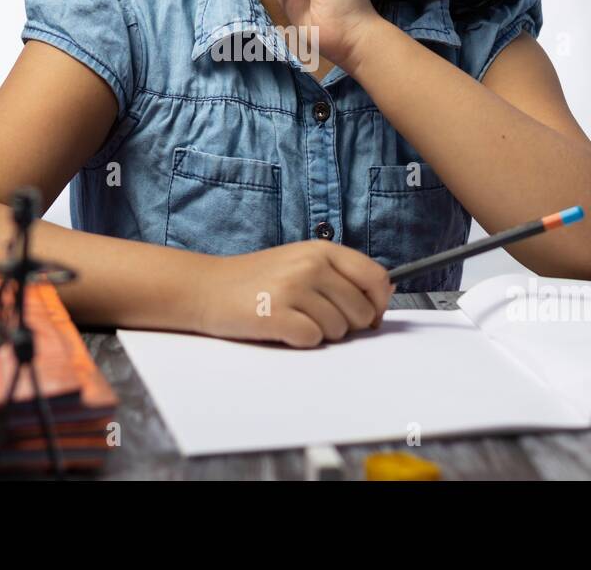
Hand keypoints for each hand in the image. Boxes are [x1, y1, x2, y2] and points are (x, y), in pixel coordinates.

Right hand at [194, 240, 396, 347]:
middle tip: (316, 317)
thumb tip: (383, 296)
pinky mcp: (276, 315)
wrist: (207, 287)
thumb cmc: (256, 278)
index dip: (379, 303)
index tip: (370, 316)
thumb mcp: (301, 261)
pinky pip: (312, 340)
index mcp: (321, 250)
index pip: (376, 278)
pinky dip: (300, 340)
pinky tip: (281, 327)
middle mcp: (310, 265)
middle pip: (361, 311)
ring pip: (338, 330)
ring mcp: (293, 289)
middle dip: (346, 324)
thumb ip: (340, 274)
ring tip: (293, 317)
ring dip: (320, 333)